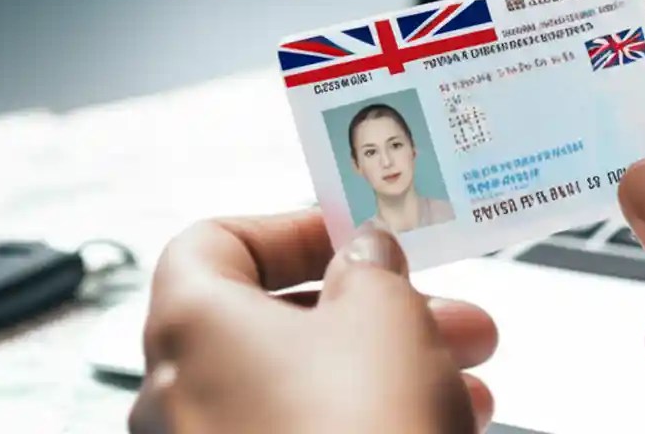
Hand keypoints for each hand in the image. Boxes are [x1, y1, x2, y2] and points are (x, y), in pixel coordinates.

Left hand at [129, 212, 496, 433]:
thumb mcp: (385, 314)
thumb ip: (371, 264)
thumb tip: (365, 250)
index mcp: (191, 326)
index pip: (214, 242)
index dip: (291, 229)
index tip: (354, 233)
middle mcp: (179, 396)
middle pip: (274, 321)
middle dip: (374, 306)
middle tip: (439, 302)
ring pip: (300, 388)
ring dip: (385, 366)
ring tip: (465, 371)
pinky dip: (365, 422)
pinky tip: (441, 424)